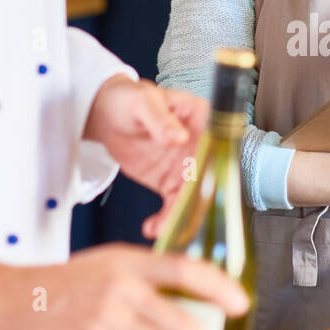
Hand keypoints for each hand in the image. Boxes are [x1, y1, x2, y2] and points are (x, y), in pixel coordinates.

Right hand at [0, 244, 250, 329]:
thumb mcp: (104, 269)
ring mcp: (104, 316)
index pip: (185, 269)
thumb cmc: (57, 287)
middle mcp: (121, 286)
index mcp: (128, 262)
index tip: (241, 304)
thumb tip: (182, 317)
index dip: (218, 286)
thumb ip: (142, 284)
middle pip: (181, 321)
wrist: (6, 298)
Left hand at [83, 75, 209, 237]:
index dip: (220, 167)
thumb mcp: (143, 104)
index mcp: (203, 120)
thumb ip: (160, 120)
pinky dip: (166, 219)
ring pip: (194, 196)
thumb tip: (180, 136)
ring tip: (162, 229)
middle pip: (211, 177)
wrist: (107, 115)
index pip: (221, 145)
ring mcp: (187, 166)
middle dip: (200, 202)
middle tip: (184, 218)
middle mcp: (201, 146)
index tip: (210, 188)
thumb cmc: (129, 99)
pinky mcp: (171, 182)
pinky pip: (174, 205)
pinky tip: (153, 228)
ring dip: (181, 216)